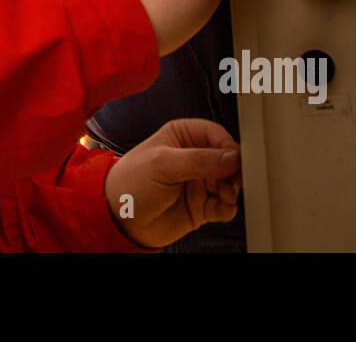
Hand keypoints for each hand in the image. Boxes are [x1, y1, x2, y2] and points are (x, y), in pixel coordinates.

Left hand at [104, 119, 241, 248]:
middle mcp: (194, 157)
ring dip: (232, 189)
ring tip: (225, 195)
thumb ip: (198, 160)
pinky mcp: (202, 205)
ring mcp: (199, 182)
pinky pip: (225, 205)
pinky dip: (228, 207)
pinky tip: (220, 208)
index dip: (228, 146)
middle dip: (235, 170)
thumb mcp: (162, 164)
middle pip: (228, 159)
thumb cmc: (131, 182)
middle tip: (235, 180)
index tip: (236, 159)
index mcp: (182, 136)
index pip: (215, 134)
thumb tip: (233, 157)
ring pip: (230, 182)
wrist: (119, 220)